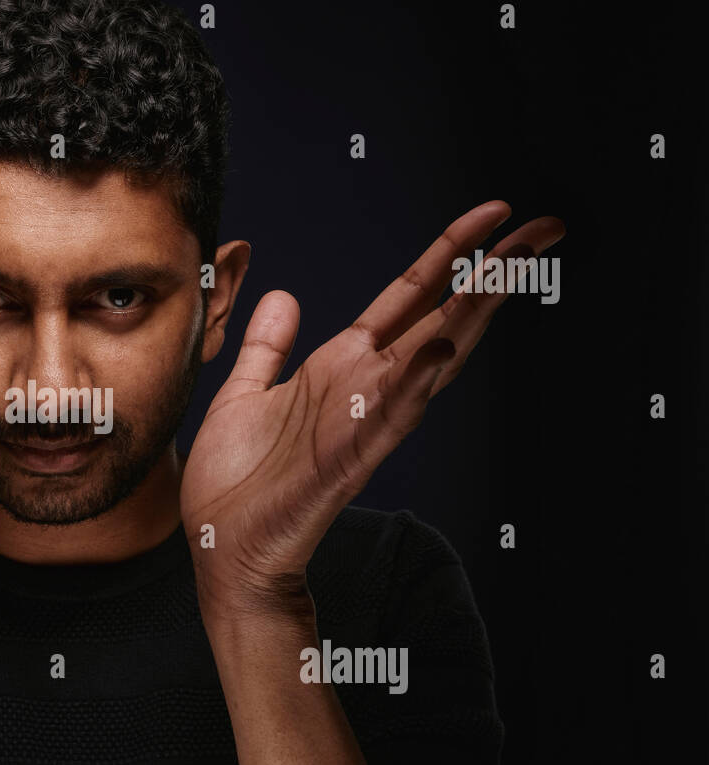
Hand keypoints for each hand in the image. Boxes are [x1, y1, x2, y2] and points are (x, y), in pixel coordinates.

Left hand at [181, 201, 564, 621]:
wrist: (220, 550)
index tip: (494, 214)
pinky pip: (387, 418)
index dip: (450, 252)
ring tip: (508, 267)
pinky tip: (438, 350)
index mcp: (342, 367)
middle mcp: (364, 388)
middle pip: (443, 318)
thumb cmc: (235, 483)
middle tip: (545, 226)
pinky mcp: (345, 462)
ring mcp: (361, 423)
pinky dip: (414, 385)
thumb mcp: (243, 394)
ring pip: (430, 361)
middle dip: (492, 272)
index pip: (411, 297)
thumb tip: (285, 294)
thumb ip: (266, 347)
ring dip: (468, 316)